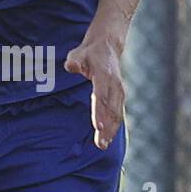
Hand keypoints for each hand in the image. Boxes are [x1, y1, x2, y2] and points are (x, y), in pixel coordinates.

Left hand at [64, 33, 124, 149]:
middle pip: (111, 109)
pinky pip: (118, 113)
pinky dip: (114, 126)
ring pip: (117, 113)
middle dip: (106, 127)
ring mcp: (119, 91)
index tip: (97, 126)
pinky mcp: (119, 96)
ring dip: (111, 130)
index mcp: (104, 75)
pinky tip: (108, 138)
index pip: (101, 95)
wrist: (107, 46)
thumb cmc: (89, 53)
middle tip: (100, 143)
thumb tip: (71, 66)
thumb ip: (75, 61)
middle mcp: (114, 84)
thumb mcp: (79, 53)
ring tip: (103, 145)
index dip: (99, 111)